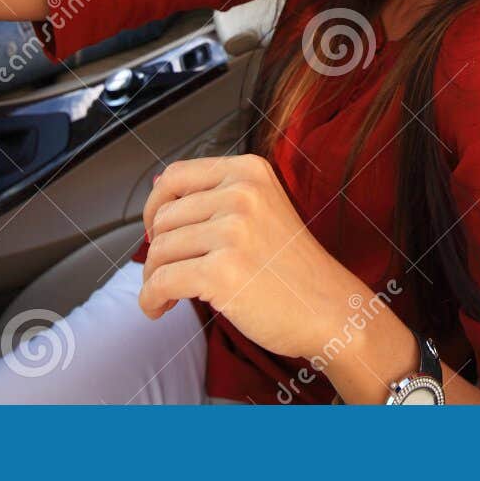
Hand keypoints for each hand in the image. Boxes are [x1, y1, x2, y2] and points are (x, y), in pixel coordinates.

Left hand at [138, 154, 371, 361]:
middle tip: (168, 273)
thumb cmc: (292, 266)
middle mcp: (241, 193)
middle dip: (156, 251)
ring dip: (153, 278)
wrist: (329, 308)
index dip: (156, 206)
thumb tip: (157, 186)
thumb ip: (215, 195)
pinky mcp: (224, 271)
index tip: (158, 231)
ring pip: (159, 251)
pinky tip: (160, 309)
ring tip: (168, 294)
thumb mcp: (261, 208)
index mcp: (249, 172)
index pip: (176, 175)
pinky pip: (162, 282)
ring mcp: (233, 232)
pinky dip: (150, 300)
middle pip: (164, 217)